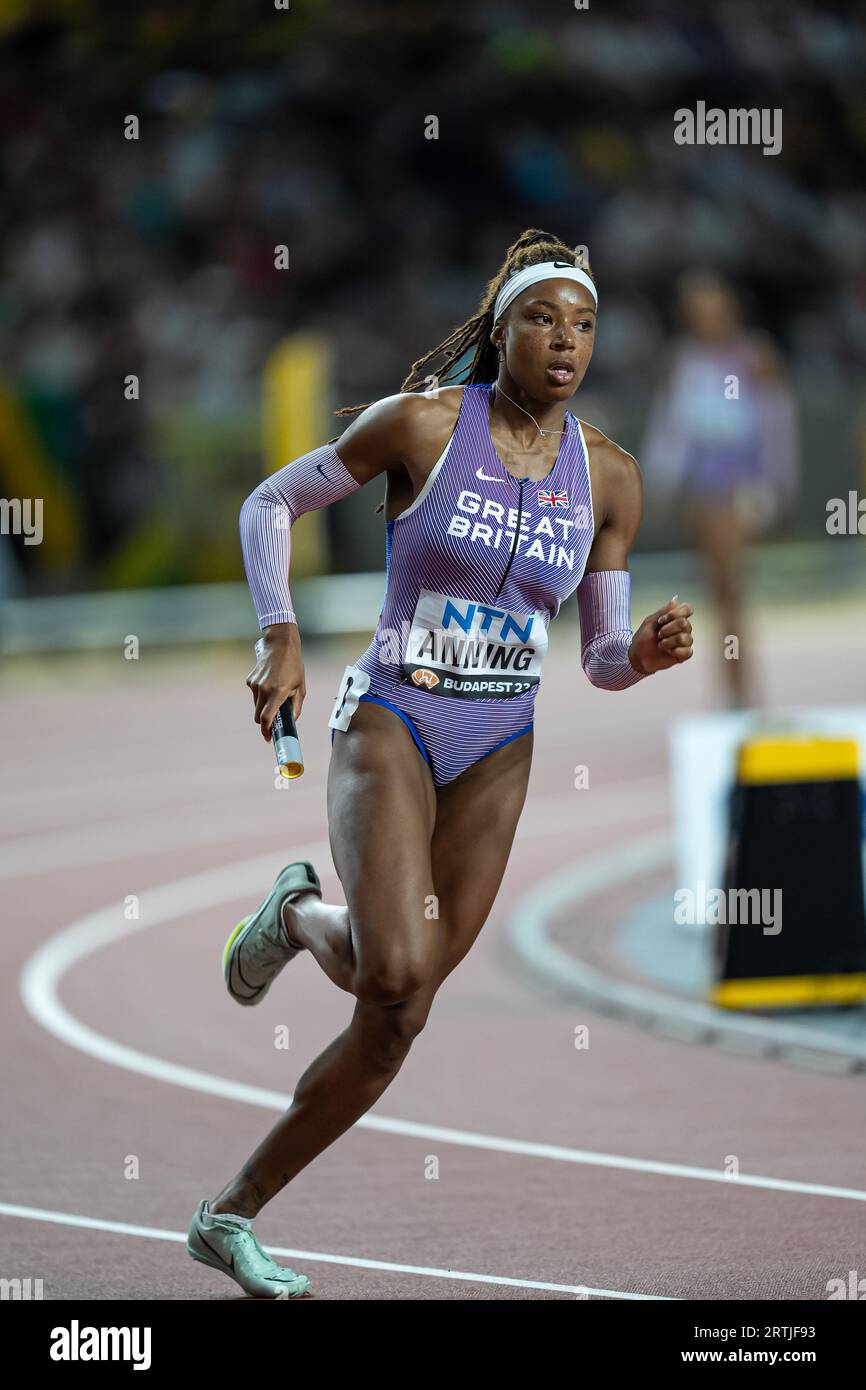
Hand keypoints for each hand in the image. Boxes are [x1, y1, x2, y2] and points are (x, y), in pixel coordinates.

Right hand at [246, 624, 304, 739]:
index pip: (266, 718)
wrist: (280, 645)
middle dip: (264, 722)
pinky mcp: (250, 680)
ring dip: (264, 707)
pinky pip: (255, 694)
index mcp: (277, 692)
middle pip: (258, 716)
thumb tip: (292, 721)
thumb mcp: (300, 688)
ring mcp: (255, 685)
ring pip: (256, 705)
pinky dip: (261, 695)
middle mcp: (263, 689)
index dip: (266, 731)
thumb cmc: (294, 666)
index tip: (268, 738)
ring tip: (276, 695)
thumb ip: (296, 707)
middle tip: (273, 723)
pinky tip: (270, 684)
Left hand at [629, 595, 693, 675]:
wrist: (638, 657)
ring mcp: (685, 641)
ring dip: (669, 641)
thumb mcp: (650, 622)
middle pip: (684, 623)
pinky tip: (668, 652)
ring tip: (661, 644)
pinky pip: (688, 651)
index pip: (688, 609)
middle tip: (659, 635)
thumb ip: (664, 611)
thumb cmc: (643, 639)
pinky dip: (675, 651)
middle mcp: (683, 629)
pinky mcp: (684, 654)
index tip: (661, 620)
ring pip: (685, 638)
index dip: (675, 614)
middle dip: (667, 629)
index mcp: (676, 618)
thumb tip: (676, 598)